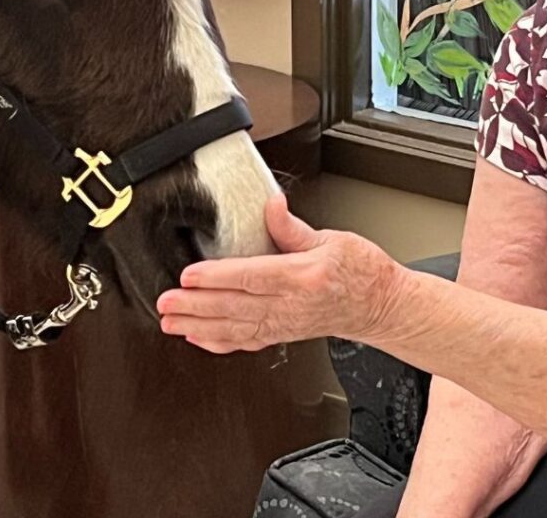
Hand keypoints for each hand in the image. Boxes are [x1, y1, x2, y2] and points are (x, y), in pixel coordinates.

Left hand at [156, 194, 402, 352]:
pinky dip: (219, 342)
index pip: (252, 276)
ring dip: (199, 326)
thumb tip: (272, 205)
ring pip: (235, 328)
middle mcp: (291, 305)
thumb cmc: (361, 272)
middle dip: (196, 306)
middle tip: (166, 303)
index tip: (189, 275)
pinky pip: (247, 341)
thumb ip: (293, 228)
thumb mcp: (332, 238)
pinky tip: (198, 338)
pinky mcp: (283, 333)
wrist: (380, 305)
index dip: (218, 277)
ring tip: (170, 321)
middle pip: (236, 307)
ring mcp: (286, 324)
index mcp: (302, 277)